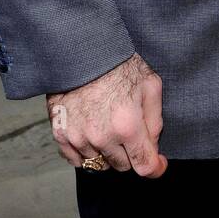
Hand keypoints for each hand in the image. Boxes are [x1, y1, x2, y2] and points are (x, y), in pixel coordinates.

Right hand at [46, 52, 167, 175]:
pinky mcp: (60, 134)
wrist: (82, 50)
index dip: (155, 167)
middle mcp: (102, 137)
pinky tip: (91, 133)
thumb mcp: (150, 85)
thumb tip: (154, 146)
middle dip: (129, 152)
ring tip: (107, 125)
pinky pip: (76, 160)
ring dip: (107, 151)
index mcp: (127, 126)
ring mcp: (78, 138)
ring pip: (99, 163)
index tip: (158, 163)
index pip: (144, 166)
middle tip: (128, 130)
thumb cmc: (118, 63)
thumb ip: (155, 120)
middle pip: (122, 165)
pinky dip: (85, 152)